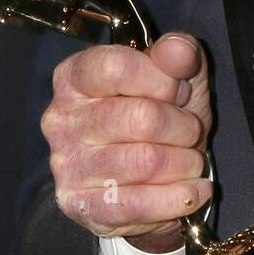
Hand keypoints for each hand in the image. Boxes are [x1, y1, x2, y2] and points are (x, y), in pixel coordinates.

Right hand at [41, 32, 212, 252]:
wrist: (154, 179)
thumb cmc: (161, 119)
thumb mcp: (175, 77)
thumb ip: (177, 54)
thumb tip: (179, 49)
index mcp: (75, 76)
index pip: (115, 67)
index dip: (161, 79)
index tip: (180, 90)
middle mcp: (61, 118)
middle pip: (140, 117)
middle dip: (182, 126)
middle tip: (190, 132)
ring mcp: (65, 164)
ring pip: (145, 162)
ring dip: (184, 163)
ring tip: (190, 161)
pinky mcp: (78, 205)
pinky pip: (136, 204)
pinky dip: (177, 198)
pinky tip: (193, 191)